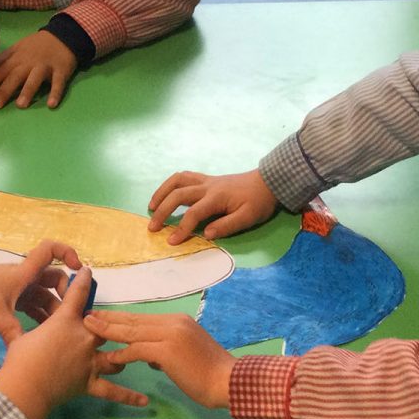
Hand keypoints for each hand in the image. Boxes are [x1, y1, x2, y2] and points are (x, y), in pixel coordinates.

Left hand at [0, 30, 78, 109]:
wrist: (63, 35)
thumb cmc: (37, 45)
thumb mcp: (17, 48)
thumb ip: (2, 60)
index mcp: (17, 58)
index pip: (0, 71)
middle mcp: (29, 63)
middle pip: (15, 77)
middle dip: (4, 91)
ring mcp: (45, 67)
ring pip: (35, 79)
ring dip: (28, 91)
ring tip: (20, 105)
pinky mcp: (61, 70)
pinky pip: (58, 83)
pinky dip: (56, 93)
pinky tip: (51, 105)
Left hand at [0, 239, 81, 344]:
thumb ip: (11, 331)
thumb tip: (26, 352)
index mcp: (24, 273)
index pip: (51, 250)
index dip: (67, 253)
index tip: (78, 269)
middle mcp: (24, 278)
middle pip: (53, 280)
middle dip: (66, 295)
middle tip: (74, 315)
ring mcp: (15, 290)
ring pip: (42, 297)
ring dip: (53, 310)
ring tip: (62, 329)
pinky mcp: (6, 301)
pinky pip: (30, 308)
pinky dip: (38, 318)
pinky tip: (42, 334)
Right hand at [0, 269, 147, 418]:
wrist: (24, 385)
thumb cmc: (19, 358)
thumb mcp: (21, 336)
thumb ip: (26, 330)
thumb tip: (11, 328)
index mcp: (66, 321)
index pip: (77, 295)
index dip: (83, 281)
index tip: (88, 272)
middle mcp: (84, 339)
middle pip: (106, 326)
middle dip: (109, 324)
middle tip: (110, 322)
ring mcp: (90, 362)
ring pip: (116, 357)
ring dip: (122, 356)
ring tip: (128, 356)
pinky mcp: (90, 383)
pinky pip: (114, 391)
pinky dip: (129, 397)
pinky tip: (145, 401)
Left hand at [84, 312, 233, 408]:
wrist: (229, 381)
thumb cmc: (209, 372)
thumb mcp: (186, 355)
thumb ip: (168, 351)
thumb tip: (152, 357)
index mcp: (178, 322)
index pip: (143, 318)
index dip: (121, 317)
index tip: (104, 316)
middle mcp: (173, 323)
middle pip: (134, 320)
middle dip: (110, 319)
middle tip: (88, 316)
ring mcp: (170, 334)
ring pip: (133, 331)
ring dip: (109, 330)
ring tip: (90, 329)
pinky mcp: (168, 350)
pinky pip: (138, 350)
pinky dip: (123, 354)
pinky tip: (110, 358)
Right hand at [148, 169, 277, 244]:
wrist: (268, 182)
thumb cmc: (258, 202)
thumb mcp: (248, 217)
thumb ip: (227, 226)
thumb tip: (206, 234)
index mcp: (217, 197)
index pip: (193, 214)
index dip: (181, 228)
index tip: (171, 242)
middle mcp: (207, 186)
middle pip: (178, 195)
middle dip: (162, 211)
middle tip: (152, 227)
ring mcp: (205, 180)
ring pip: (177, 180)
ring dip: (161, 193)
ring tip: (150, 206)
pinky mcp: (206, 179)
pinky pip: (183, 177)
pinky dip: (170, 184)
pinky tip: (165, 194)